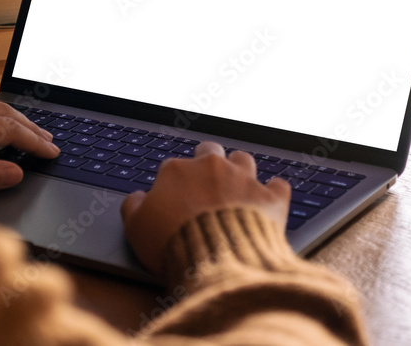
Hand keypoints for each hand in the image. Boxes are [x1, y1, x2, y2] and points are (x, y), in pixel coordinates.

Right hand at [120, 142, 290, 274]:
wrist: (215, 259)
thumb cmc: (173, 242)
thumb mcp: (135, 228)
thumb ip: (133, 207)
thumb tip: (136, 198)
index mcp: (177, 171)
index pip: (173, 166)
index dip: (173, 183)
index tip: (174, 198)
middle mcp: (211, 167)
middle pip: (209, 151)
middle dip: (207, 162)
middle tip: (205, 181)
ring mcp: (243, 179)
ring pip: (243, 159)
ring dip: (240, 170)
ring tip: (236, 185)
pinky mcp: (269, 197)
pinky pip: (277, 185)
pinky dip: (273, 191)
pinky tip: (269, 198)